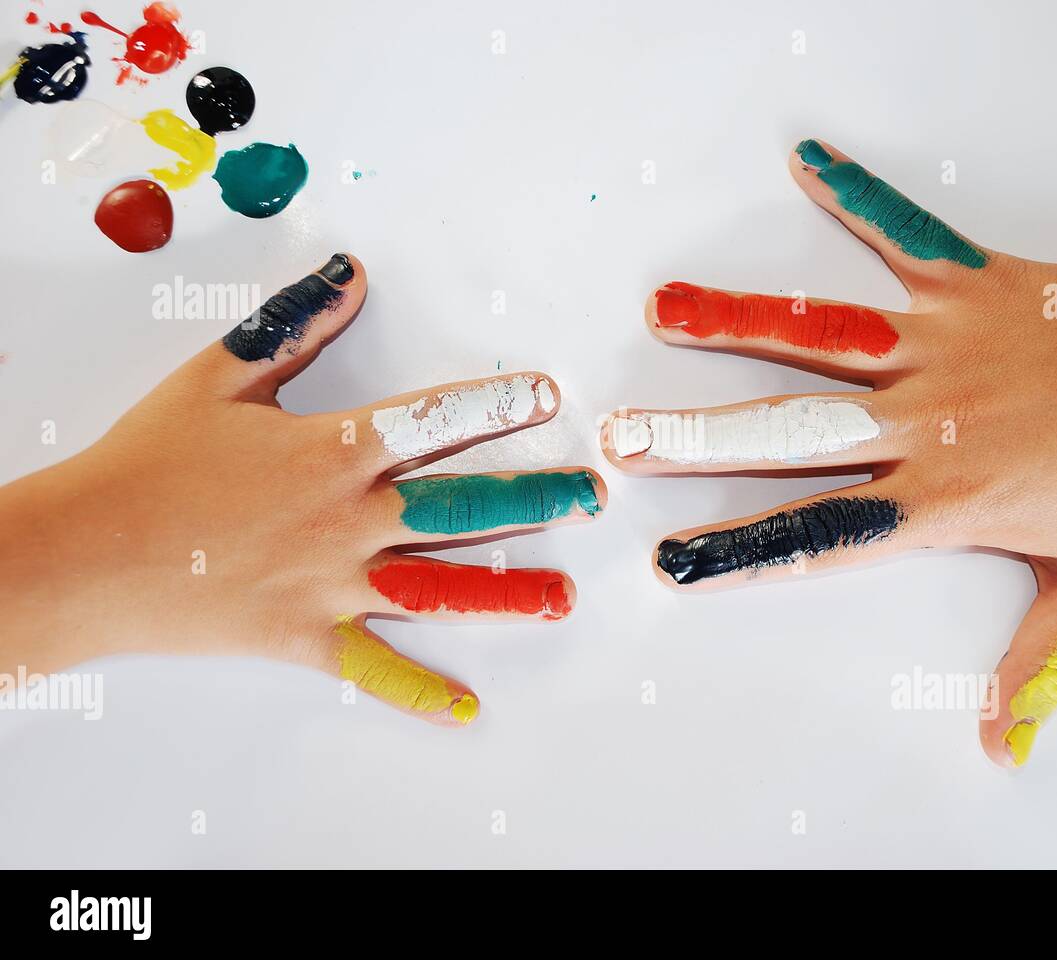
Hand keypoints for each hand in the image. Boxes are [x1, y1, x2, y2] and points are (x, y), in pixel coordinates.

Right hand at [0, 254, 606, 725]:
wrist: (88, 551)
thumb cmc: (148, 462)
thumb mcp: (219, 376)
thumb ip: (294, 323)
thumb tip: (350, 273)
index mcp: (331, 452)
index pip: (435, 420)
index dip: (497, 404)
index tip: (548, 396)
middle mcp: (347, 519)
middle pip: (461, 505)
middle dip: (535, 497)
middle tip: (592, 493)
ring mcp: (332, 583)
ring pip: (439, 587)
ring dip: (507, 590)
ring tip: (565, 594)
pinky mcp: (306, 635)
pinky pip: (373, 668)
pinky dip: (419, 691)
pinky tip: (467, 708)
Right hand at [602, 138, 1056, 766]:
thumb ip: (1037, 669)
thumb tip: (1006, 749)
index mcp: (952, 498)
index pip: (822, 536)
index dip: (739, 553)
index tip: (673, 562)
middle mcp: (930, 421)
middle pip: (790, 434)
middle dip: (695, 438)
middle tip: (624, 439)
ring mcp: (947, 346)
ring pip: (822, 335)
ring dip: (738, 320)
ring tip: (666, 309)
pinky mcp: (975, 287)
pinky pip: (904, 236)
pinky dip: (856, 200)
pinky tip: (807, 164)